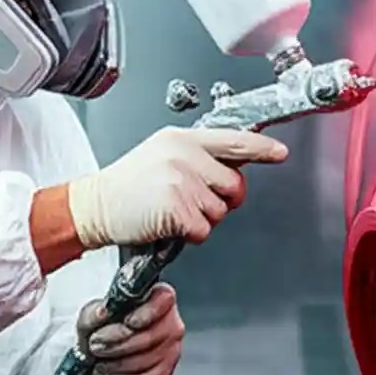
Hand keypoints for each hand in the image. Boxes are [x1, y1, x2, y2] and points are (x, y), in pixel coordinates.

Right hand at [68, 127, 287, 247]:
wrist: (95, 206)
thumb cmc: (128, 186)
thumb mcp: (162, 156)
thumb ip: (197, 158)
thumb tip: (232, 171)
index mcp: (182, 139)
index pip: (233, 139)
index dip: (261, 148)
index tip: (280, 152)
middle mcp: (184, 155)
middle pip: (233, 185)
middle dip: (221, 201)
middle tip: (193, 202)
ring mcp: (180, 180)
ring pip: (219, 211)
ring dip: (201, 220)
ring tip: (172, 211)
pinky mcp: (176, 207)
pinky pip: (203, 230)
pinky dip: (189, 235)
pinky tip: (168, 224)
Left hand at [77, 283, 183, 374]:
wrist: (105, 344)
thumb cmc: (105, 323)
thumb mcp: (93, 313)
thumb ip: (95, 312)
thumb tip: (102, 313)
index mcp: (159, 297)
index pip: (162, 301)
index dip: (146, 313)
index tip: (128, 322)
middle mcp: (171, 322)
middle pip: (151, 336)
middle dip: (119, 343)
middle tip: (96, 345)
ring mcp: (171, 348)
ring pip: (148, 360)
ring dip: (117, 364)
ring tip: (98, 362)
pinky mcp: (165, 370)